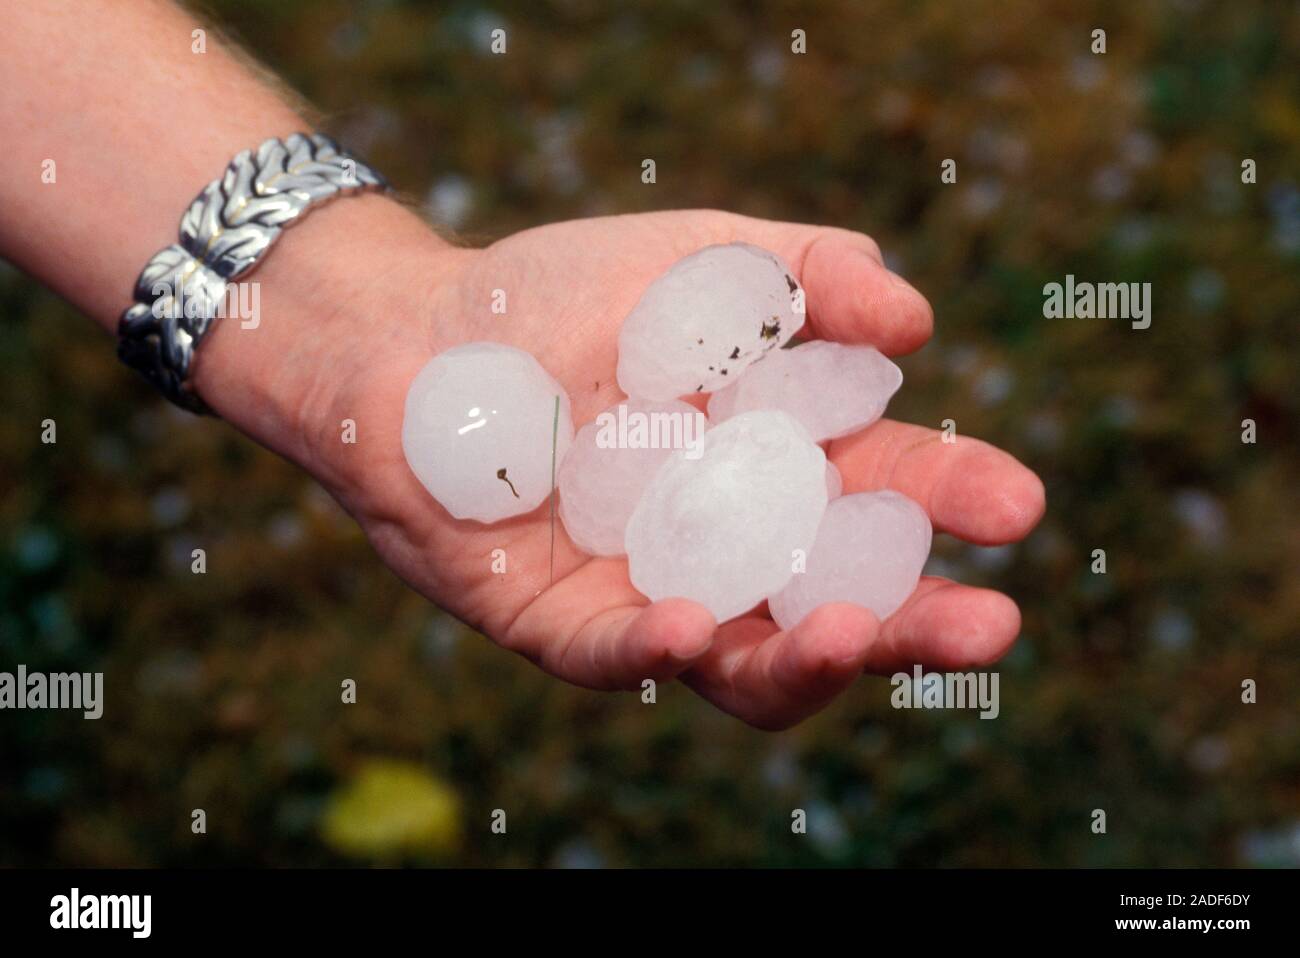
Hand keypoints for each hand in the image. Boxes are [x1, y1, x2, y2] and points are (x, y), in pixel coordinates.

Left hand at [223, 204, 1044, 729]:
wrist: (418, 339)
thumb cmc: (564, 297)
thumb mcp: (703, 259)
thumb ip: (809, 274)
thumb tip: (913, 323)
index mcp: (781, 461)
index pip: (887, 492)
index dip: (954, 499)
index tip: (1015, 505)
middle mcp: (732, 542)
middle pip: (841, 602)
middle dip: (919, 621)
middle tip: (988, 626)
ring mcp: (652, 592)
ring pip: (748, 663)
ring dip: (806, 661)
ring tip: (848, 633)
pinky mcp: (561, 626)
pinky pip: (616, 655)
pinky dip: (657, 649)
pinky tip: (692, 623)